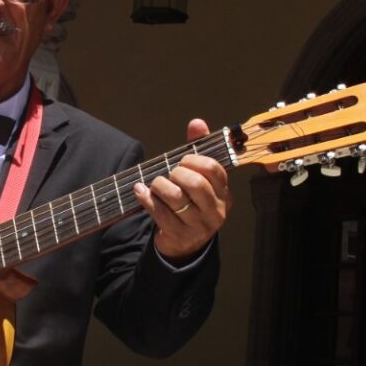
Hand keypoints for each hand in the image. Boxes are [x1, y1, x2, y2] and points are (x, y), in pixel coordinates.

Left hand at [134, 118, 231, 263]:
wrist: (185, 243)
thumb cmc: (191, 203)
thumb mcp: (198, 177)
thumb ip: (198, 149)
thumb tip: (197, 123)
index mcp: (224, 193)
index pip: (213, 168)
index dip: (193, 159)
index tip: (182, 160)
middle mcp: (216, 211)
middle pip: (195, 183)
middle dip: (176, 173)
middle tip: (169, 174)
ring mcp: (199, 226)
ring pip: (176, 198)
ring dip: (159, 186)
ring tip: (155, 184)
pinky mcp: (180, 236)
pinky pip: (160, 213)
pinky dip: (146, 199)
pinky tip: (141, 192)